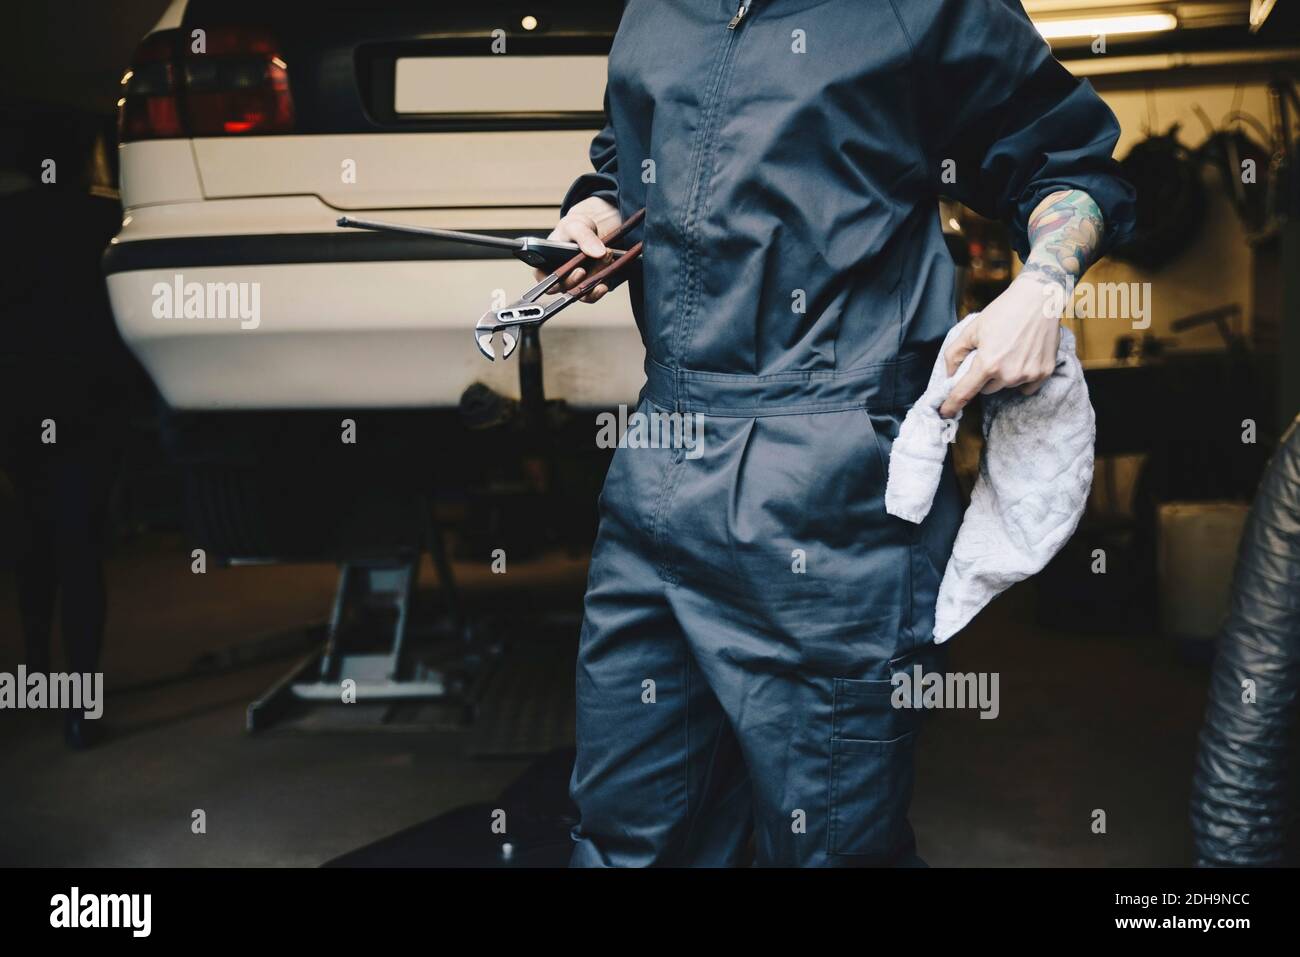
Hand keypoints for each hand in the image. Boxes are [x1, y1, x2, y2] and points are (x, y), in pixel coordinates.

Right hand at [535, 196, 621, 302]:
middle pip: (566, 287)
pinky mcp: (587, 287)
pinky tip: (605, 283)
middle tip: (596, 261)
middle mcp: (558, 279)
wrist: (589, 231)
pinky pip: (591, 295)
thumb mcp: (576, 227)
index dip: (558, 282)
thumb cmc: (574, 229)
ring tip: (607, 260)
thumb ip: (584, 237)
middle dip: (582, 277)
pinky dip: (598, 290)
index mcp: (544, 265)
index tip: (578, 270)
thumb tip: (599, 253)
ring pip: (580, 292)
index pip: (545, 281)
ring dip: (594, 281)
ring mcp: (573, 285)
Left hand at [939, 271, 1063, 417]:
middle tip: (991, 355)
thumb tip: (950, 375)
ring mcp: (1028, 375)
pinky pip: (1026, 386)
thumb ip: (954, 354)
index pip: (964, 393)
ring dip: (1004, 375)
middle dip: (984, 377)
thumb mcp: (971, 330)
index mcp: (987, 364)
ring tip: (1010, 350)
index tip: (945, 413)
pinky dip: (1022, 377)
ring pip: (1006, 386)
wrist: (1039, 299)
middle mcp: (1008, 374)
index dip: (951, 404)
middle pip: (986, 389)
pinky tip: (1023, 357)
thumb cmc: (1003, 312)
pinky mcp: (1044, 373)